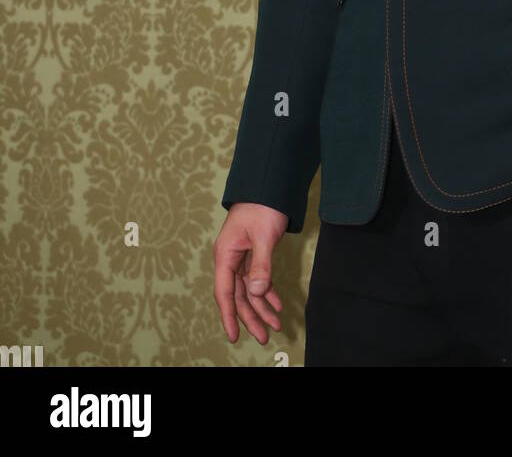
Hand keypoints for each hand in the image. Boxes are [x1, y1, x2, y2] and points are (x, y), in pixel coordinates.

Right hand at [213, 203, 287, 343]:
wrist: (269, 184)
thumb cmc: (263, 206)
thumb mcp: (263, 236)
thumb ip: (261, 265)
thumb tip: (257, 292)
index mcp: (226, 254)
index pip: (225, 292)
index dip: (229, 315)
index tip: (233, 336)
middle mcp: (230, 258)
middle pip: (238, 295)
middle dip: (251, 316)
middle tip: (265, 336)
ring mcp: (241, 256)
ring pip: (249, 290)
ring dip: (261, 307)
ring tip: (276, 324)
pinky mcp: (252, 253)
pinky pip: (257, 279)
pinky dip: (267, 292)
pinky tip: (277, 304)